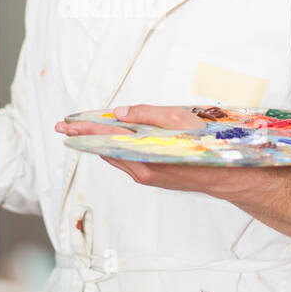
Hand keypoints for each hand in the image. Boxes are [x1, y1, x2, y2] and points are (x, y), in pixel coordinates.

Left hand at [55, 104, 238, 195]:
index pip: (107, 138)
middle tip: (64, 127)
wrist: (226, 175)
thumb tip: (120, 114)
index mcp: (145, 153)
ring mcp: (145, 176)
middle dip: (85, 137)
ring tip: (82, 133)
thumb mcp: (178, 119)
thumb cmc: (206, 144)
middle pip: (105, 150)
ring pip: (114, 157)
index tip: (68, 124)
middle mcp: (140, 169)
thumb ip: (146, 114)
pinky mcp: (151, 178)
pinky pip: (125, 161)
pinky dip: (114, 150)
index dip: (86, 129)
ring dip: (98, 144)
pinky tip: (110, 142)